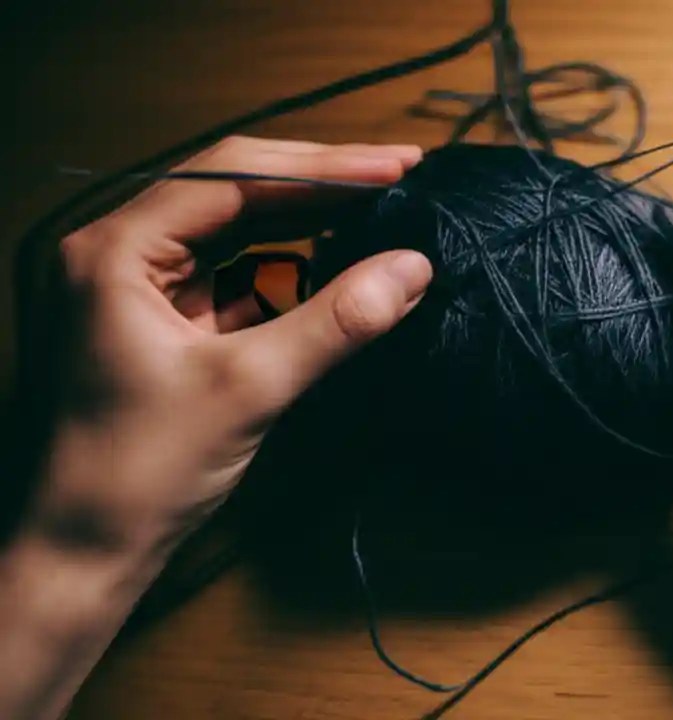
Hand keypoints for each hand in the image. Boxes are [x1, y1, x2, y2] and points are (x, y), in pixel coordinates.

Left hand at [36, 137, 432, 554]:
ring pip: (233, 228)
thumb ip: (336, 321)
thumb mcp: (250, 388)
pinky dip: (283, 267)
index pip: (232, 176)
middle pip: (231, 188)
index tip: (398, 168)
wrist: (80, 553)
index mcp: (115, 250)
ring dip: (304, 221)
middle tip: (400, 173)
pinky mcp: (156, 320)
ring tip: (378, 208)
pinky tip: (333, 263)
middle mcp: (116, 251)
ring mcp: (134, 285)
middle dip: (318, 183)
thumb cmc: (138, 473)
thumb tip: (414, 267)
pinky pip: (228, 272)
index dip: (324, 168)